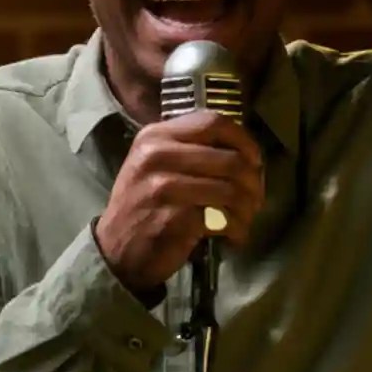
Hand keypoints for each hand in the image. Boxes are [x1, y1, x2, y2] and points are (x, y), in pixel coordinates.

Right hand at [95, 110, 264, 292]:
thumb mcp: (156, 165)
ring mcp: (163, 187)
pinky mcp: (172, 219)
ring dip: (247, 209)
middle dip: (253, 182)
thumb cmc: (144, 205)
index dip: (243, 140)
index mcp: (155, 136)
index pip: (212, 122)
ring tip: (245, 219)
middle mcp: (157, 156)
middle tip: (255, 199)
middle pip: (229, 158)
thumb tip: (243, 152)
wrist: (115, 250)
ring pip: (230, 189)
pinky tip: (234, 236)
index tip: (255, 161)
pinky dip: (236, 229)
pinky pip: (221, 218)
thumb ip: (191, 149)